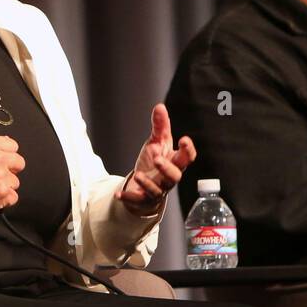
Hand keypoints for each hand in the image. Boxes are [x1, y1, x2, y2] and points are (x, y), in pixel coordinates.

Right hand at [0, 135, 24, 218]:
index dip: (8, 155)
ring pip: (15, 182)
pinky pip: (13, 197)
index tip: (4, 161)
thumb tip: (2, 143)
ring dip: (5, 187)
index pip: (13, 146)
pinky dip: (4, 200)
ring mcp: (1, 176)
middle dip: (10, 170)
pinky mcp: (2, 193)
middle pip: (19, 162)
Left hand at [117, 103, 196, 217]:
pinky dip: (128, 197)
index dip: (188, 150)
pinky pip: (139, 200)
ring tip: (138, 174)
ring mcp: (158, 189)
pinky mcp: (144, 199)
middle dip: (167, 168)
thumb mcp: (157, 143)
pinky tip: (118, 194)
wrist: (144, 183)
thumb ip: (160, 127)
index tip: (184, 139)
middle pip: (175, 176)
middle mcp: (169, 177)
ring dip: (148, 183)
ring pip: (158, 190)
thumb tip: (160, 106)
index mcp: (175, 162)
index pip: (187, 158)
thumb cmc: (154, 161)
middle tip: (157, 158)